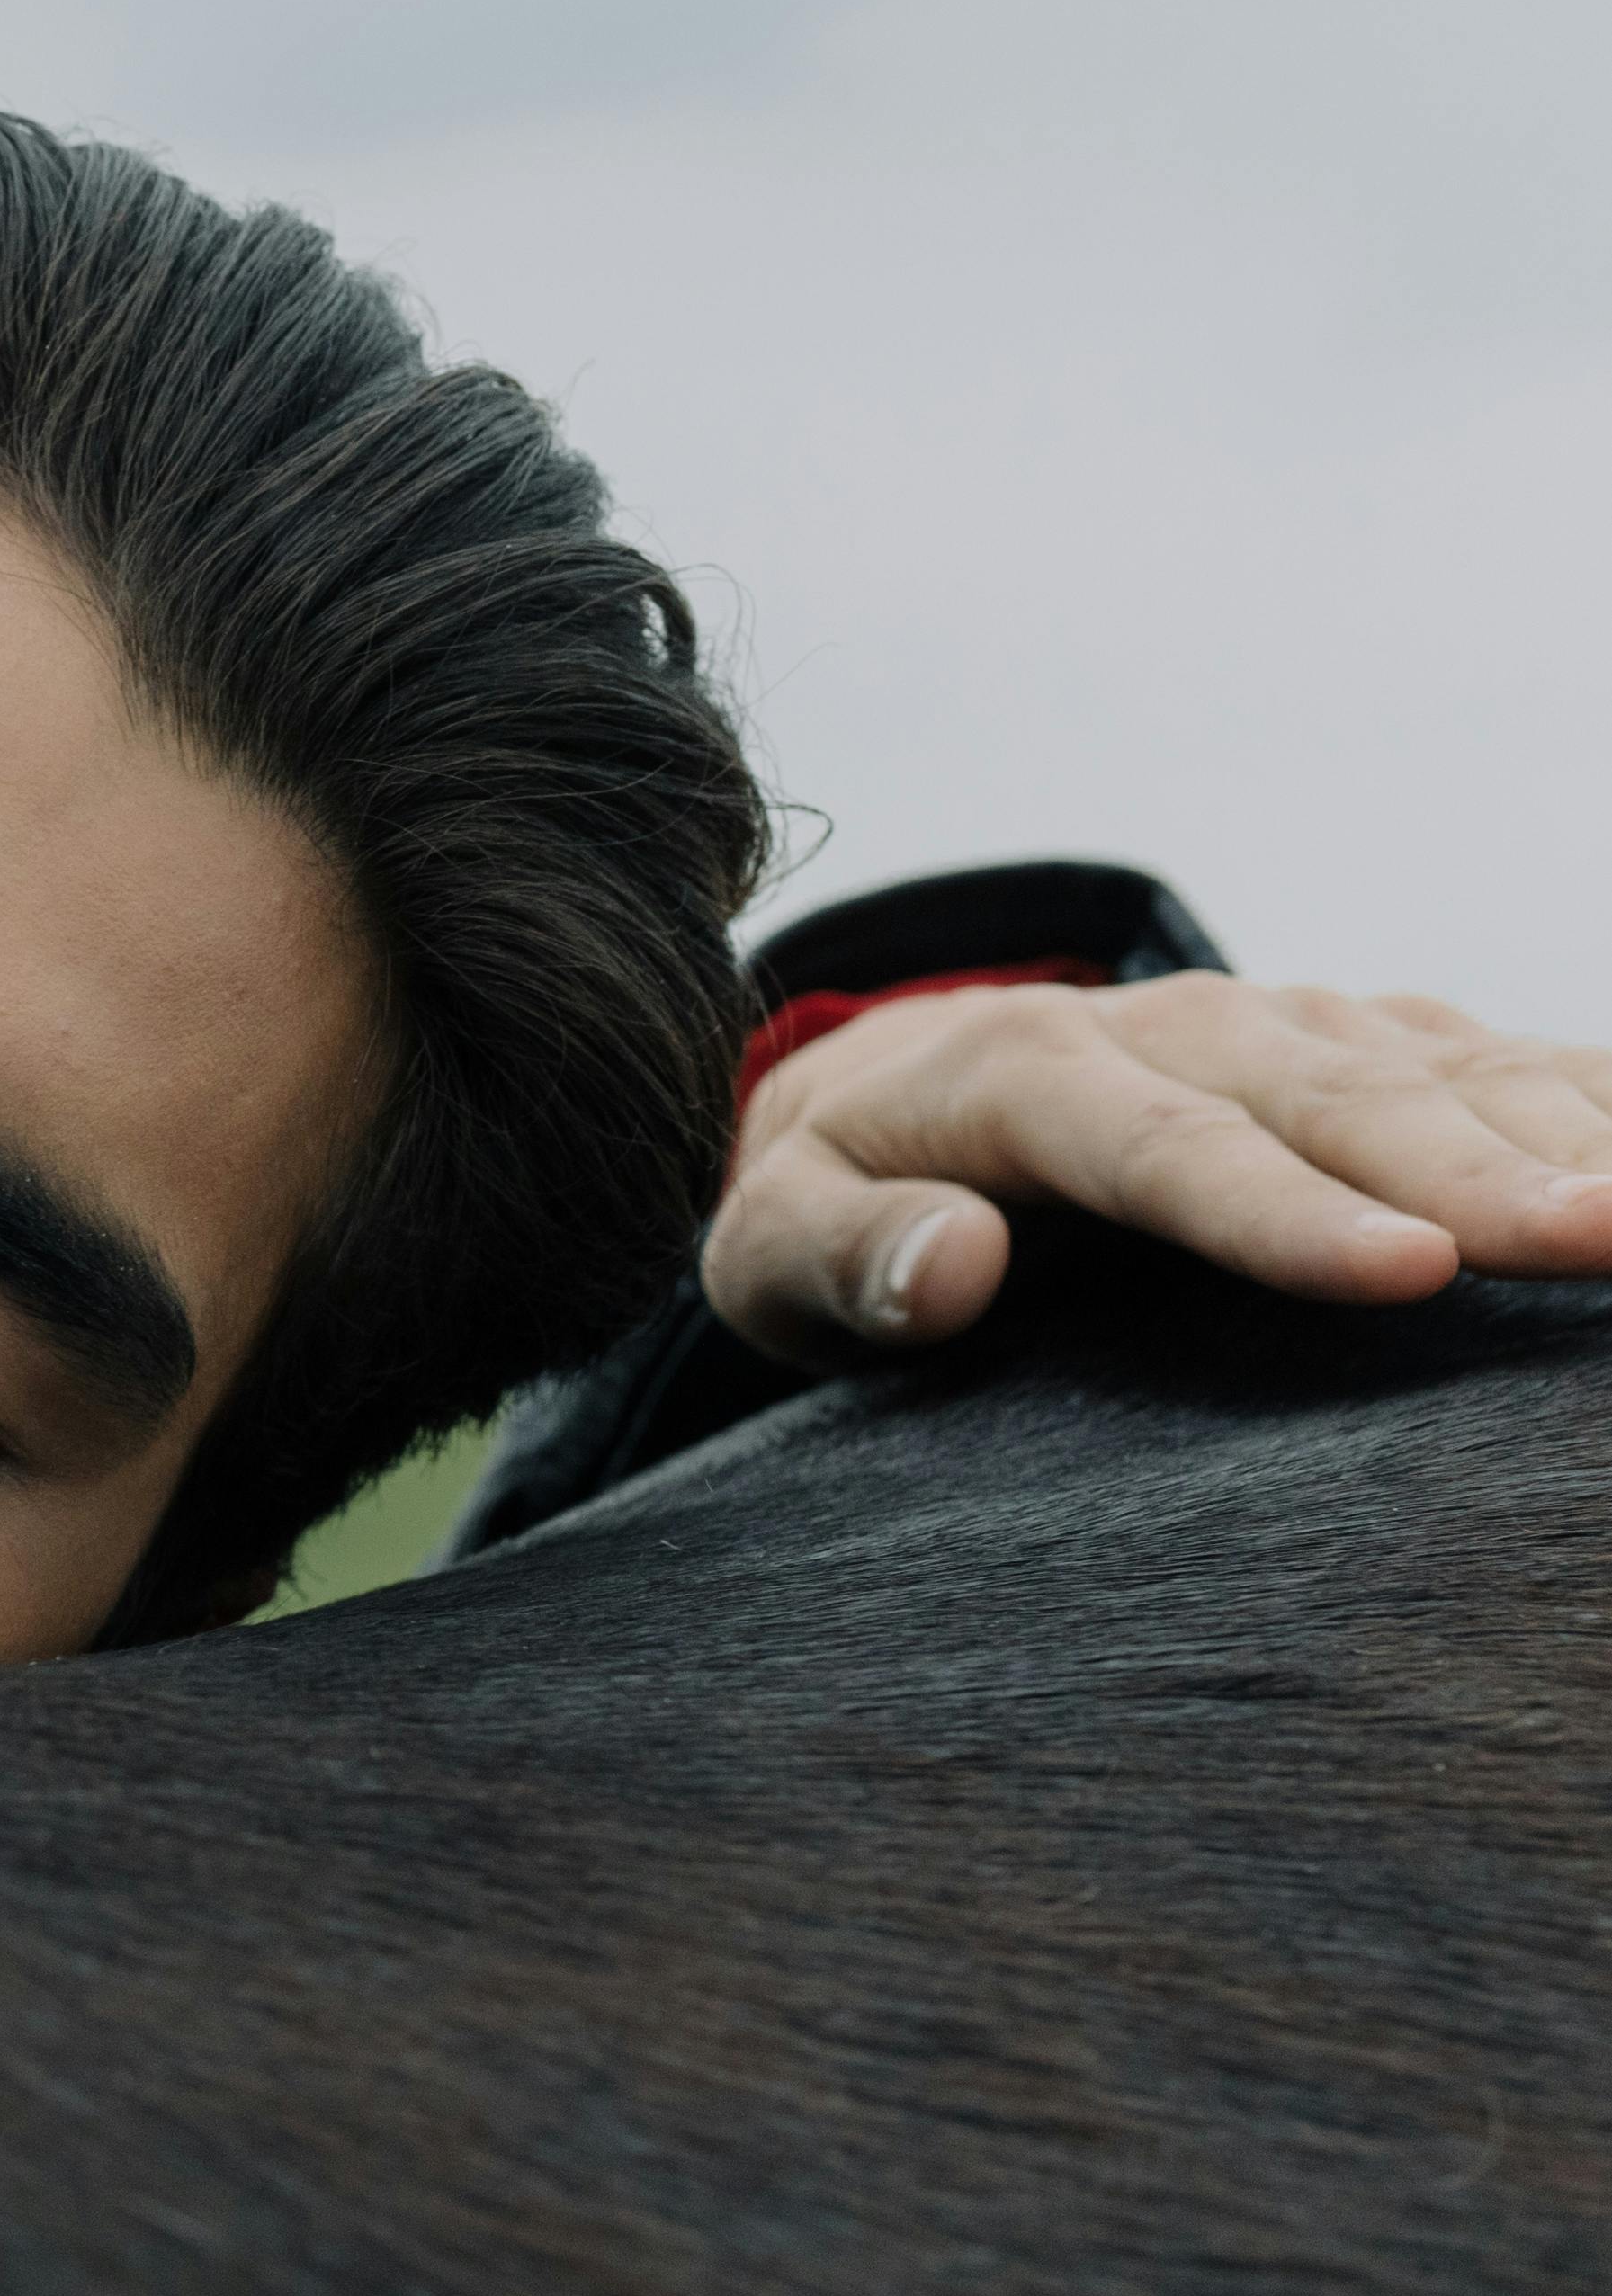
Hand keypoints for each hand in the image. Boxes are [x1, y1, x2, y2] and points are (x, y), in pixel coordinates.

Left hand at [703, 973, 1611, 1360]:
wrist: (892, 1090)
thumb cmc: (835, 1200)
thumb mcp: (768, 1243)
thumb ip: (833, 1258)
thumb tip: (946, 1266)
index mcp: (1022, 1073)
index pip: (1163, 1149)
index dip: (1286, 1212)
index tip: (1407, 1269)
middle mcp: (1178, 1030)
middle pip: (1337, 1101)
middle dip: (1479, 1173)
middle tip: (1600, 1240)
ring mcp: (1291, 1026)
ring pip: (1446, 1070)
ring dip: (1569, 1133)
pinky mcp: (1373, 1040)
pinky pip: (1509, 1060)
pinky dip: (1601, 1100)